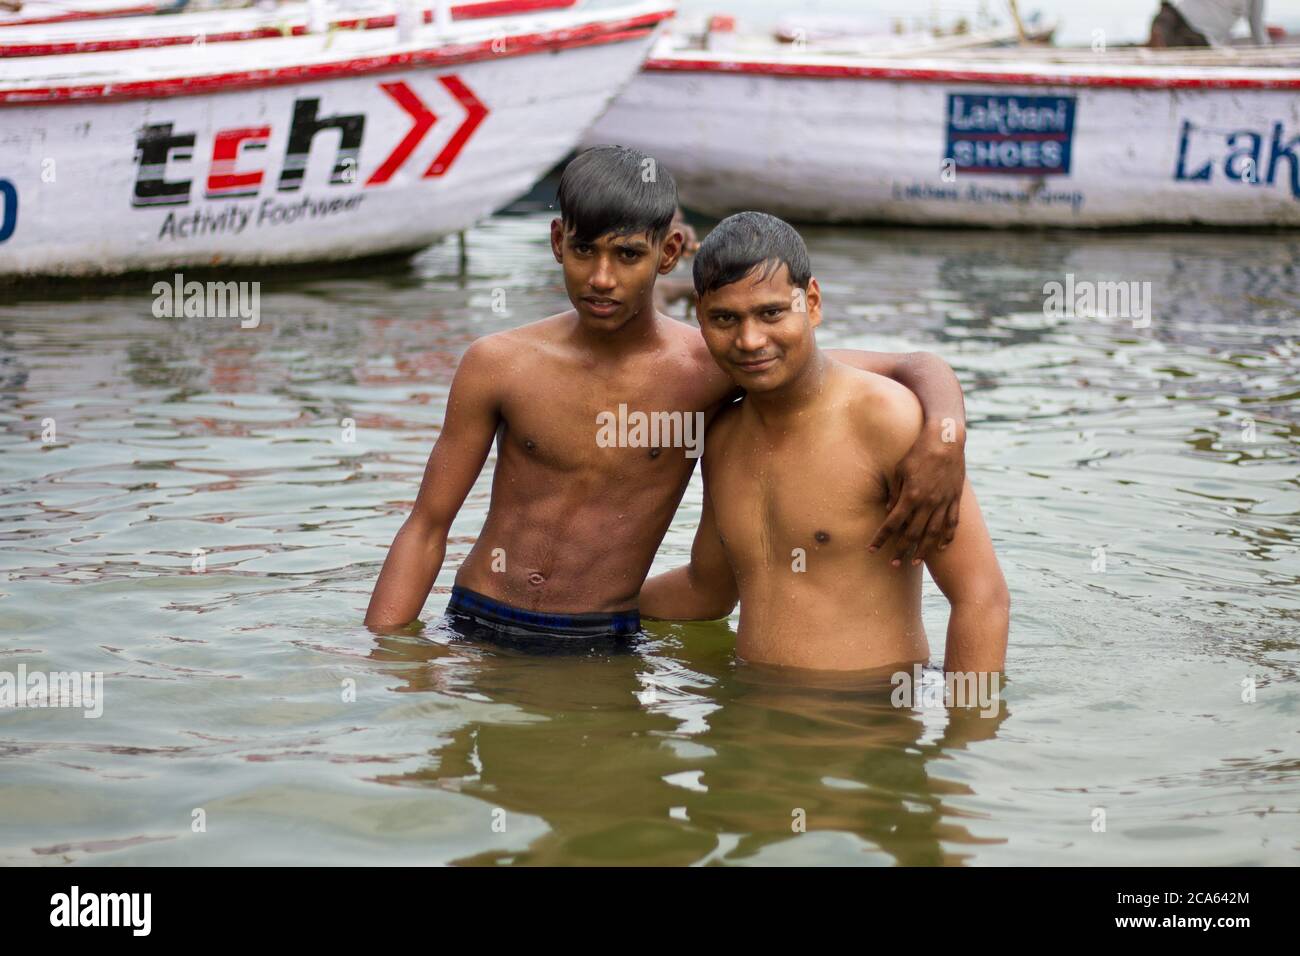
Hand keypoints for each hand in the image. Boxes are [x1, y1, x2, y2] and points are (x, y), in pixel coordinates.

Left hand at [868, 419, 965, 566]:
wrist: (945, 440)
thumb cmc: (918, 452)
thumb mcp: (899, 469)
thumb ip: (894, 492)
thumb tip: (888, 512)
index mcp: (911, 495)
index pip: (892, 523)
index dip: (881, 538)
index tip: (872, 549)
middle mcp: (928, 502)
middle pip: (912, 534)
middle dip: (900, 551)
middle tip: (893, 564)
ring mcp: (944, 502)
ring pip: (934, 533)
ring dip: (923, 550)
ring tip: (914, 561)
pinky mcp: (955, 498)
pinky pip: (952, 523)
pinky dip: (947, 537)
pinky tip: (941, 547)